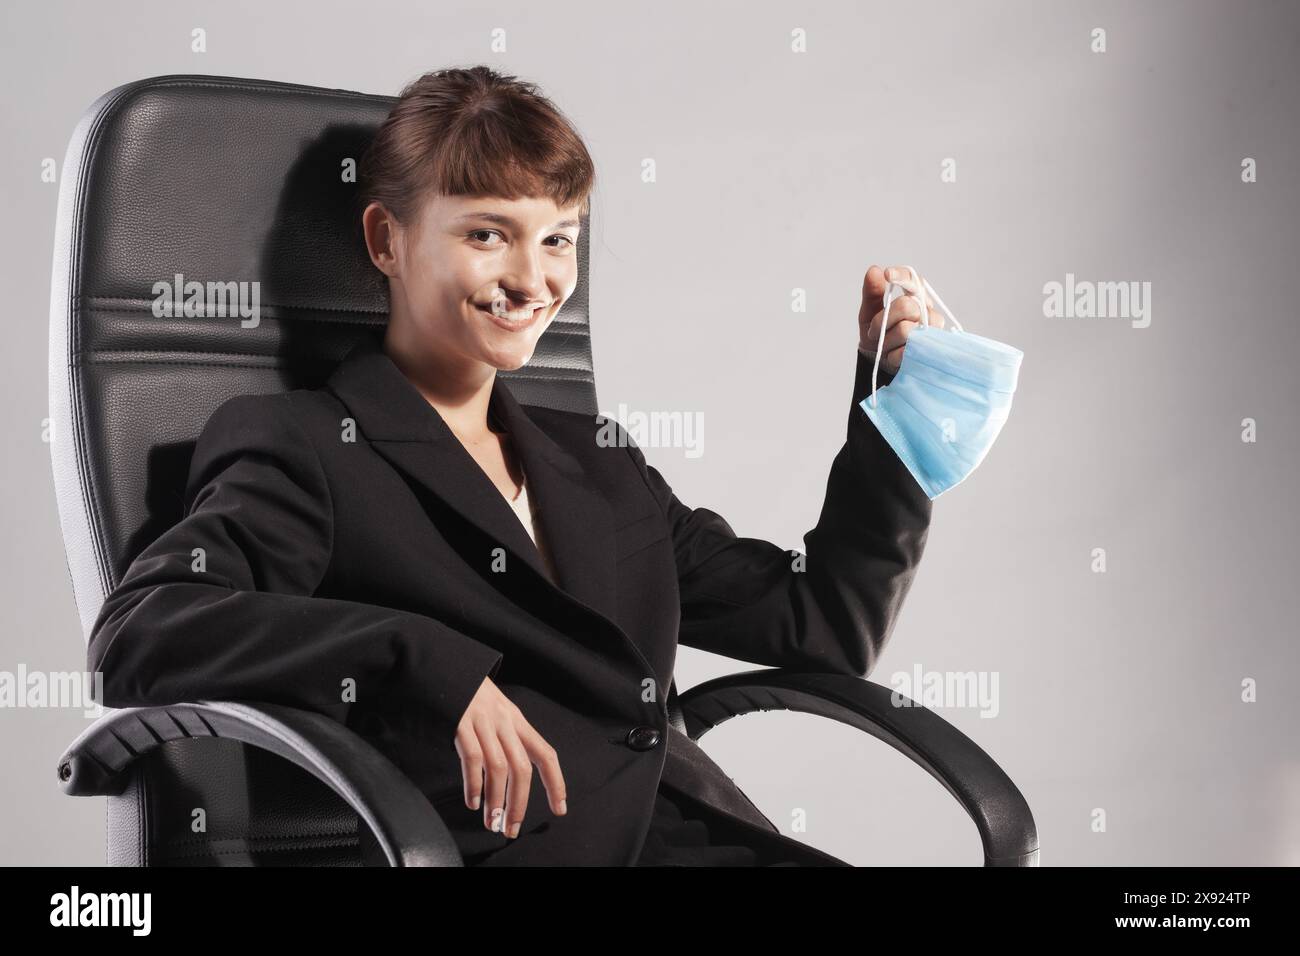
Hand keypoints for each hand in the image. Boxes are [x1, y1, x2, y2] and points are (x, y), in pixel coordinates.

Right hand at [455, 676, 566, 838]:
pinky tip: (474, 801)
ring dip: (497, 800)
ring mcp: (482, 721)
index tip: (560, 807)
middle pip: (522, 767)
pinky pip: (473, 758)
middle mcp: (504, 721)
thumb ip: (504, 738)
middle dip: (519, 803)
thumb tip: (509, 776)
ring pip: (499, 767)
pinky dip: (475, 784)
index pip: (545, 753)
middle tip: (512, 828)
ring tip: (492, 821)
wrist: (444, 663)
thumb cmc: (468, 692)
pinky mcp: (460, 722)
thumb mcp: (495, 711)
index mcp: (517, 719)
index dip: (555, 782)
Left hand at [858, 264, 946, 374]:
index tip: (888, 274)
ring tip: (884, 345)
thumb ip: (872, 292)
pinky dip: (892, 355)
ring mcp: (932, 332)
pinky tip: (892, 356)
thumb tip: (874, 270)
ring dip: (886, 340)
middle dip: (882, 320)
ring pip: (905, 330)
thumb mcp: (868, 312)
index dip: (902, 276)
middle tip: (873, 331)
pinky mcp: (929, 353)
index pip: (914, 281)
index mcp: (915, 297)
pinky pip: (906, 351)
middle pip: (906, 307)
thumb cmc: (877, 333)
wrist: (879, 361)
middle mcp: (928, 312)